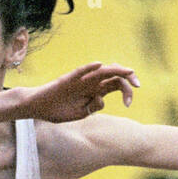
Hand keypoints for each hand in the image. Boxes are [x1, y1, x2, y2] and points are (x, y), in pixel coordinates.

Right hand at [22, 63, 138, 121]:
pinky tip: (99, 65)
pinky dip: (89, 68)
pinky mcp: (67, 79)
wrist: (39, 108)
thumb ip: (93, 106)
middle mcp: (90, 82)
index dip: (126, 91)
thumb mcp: (81, 113)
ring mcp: (80, 80)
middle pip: (112, 76)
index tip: (129, 104)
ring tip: (129, 71)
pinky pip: (80, 71)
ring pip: (100, 71)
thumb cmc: (59, 110)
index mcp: (95, 90)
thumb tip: (102, 99)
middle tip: (138, 85)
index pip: (115, 85)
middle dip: (127, 78)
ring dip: (115, 70)